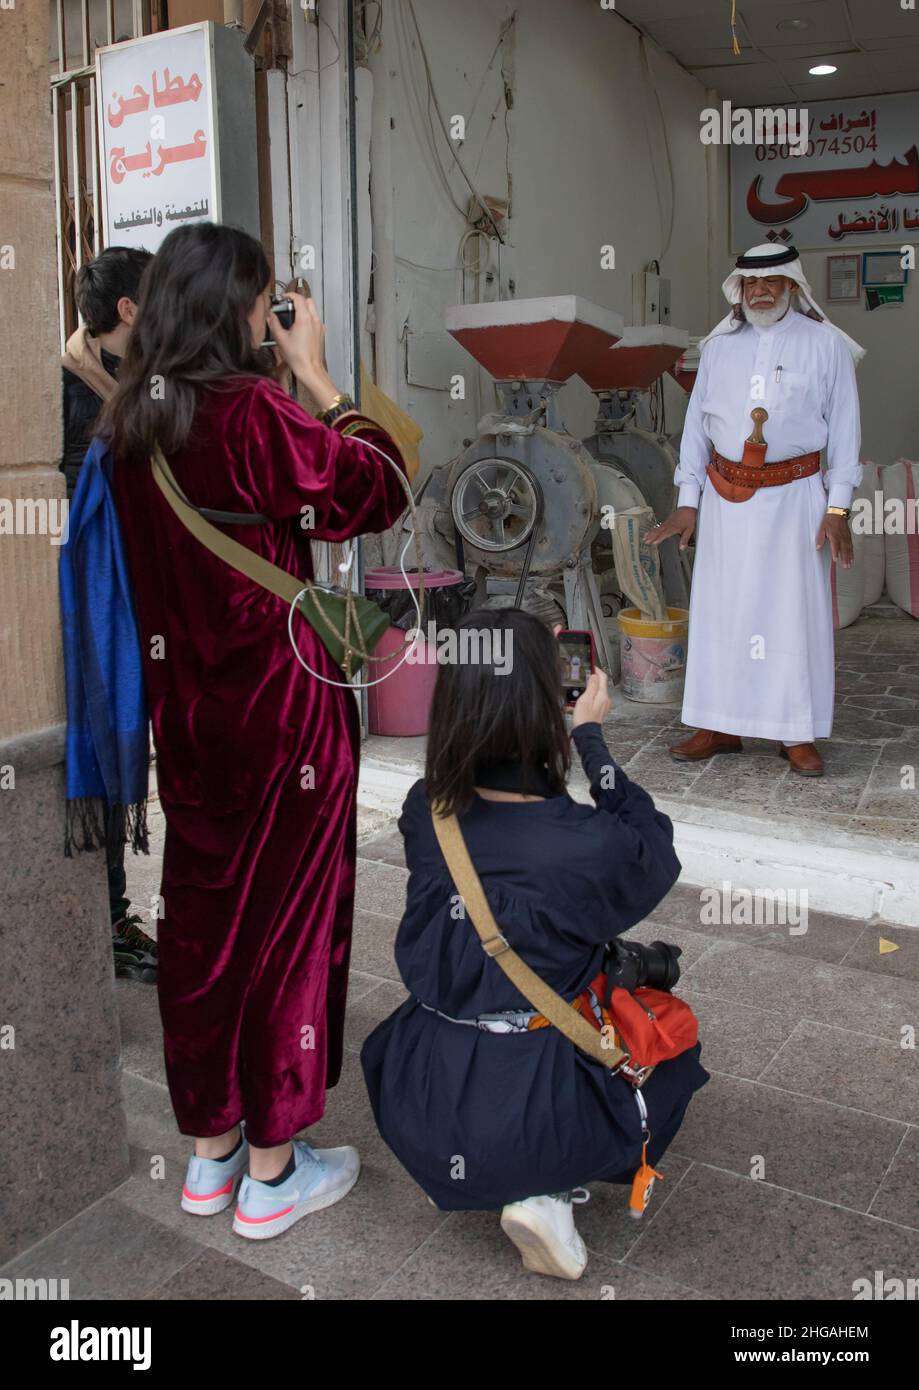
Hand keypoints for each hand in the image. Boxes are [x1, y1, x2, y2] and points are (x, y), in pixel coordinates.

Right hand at [268, 292, 339, 408]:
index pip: (299, 298)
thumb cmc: (298, 357)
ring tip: (293, 317)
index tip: (284, 297)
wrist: (310, 369)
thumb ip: (274, 324)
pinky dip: (308, 318)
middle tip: (288, 306)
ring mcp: (319, 326)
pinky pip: (315, 319)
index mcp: (305, 319)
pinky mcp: (321, 333)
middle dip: (298, 300)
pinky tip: (299, 327)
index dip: (290, 295)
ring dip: (304, 308)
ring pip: (313, 309)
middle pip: (308, 300)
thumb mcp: (281, 339)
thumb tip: (271, 316)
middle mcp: (314, 320)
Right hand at [571, 668, 610, 727]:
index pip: (603, 677)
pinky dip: (585, 700)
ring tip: (576, 695)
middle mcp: (605, 700)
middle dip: (591, 681)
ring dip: (586, 692)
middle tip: (582, 678)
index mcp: (602, 695)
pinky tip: (576, 705)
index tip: (592, 666)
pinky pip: (592, 701)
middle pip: (600, 685)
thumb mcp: (585, 699)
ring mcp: (602, 706)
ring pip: (595, 693)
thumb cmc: (584, 719)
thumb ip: (591, 686)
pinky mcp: (598, 711)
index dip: (597, 670)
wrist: (585, 735)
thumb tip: (594, 676)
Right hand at [644, 506, 696, 549]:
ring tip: (644, 537)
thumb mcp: (689, 530)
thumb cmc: (689, 518)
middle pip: (659, 531)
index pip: (665, 534)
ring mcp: (667, 522)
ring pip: (657, 528)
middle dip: (651, 537)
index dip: (659, 538)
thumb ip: (685, 539)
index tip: (653, 542)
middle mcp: (669, 525)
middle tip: (645, 541)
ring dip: (650, 533)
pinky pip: (658, 525)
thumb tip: (682, 548)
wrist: (688, 508)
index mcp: (674, 528)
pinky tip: (651, 531)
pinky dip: (653, 529)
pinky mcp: (667, 520)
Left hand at [816, 512, 852, 567]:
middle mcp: (842, 537)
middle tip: (845, 566)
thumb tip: (817, 547)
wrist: (838, 513)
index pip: (835, 546)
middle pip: (844, 549)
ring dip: (849, 558)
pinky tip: (852, 558)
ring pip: (849, 549)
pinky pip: (851, 546)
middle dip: (845, 558)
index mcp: (834, 536)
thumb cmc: (829, 521)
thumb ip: (820, 538)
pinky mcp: (849, 537)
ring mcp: (846, 537)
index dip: (835, 553)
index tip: (835, 559)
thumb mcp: (822, 528)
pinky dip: (852, 553)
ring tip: (849, 565)